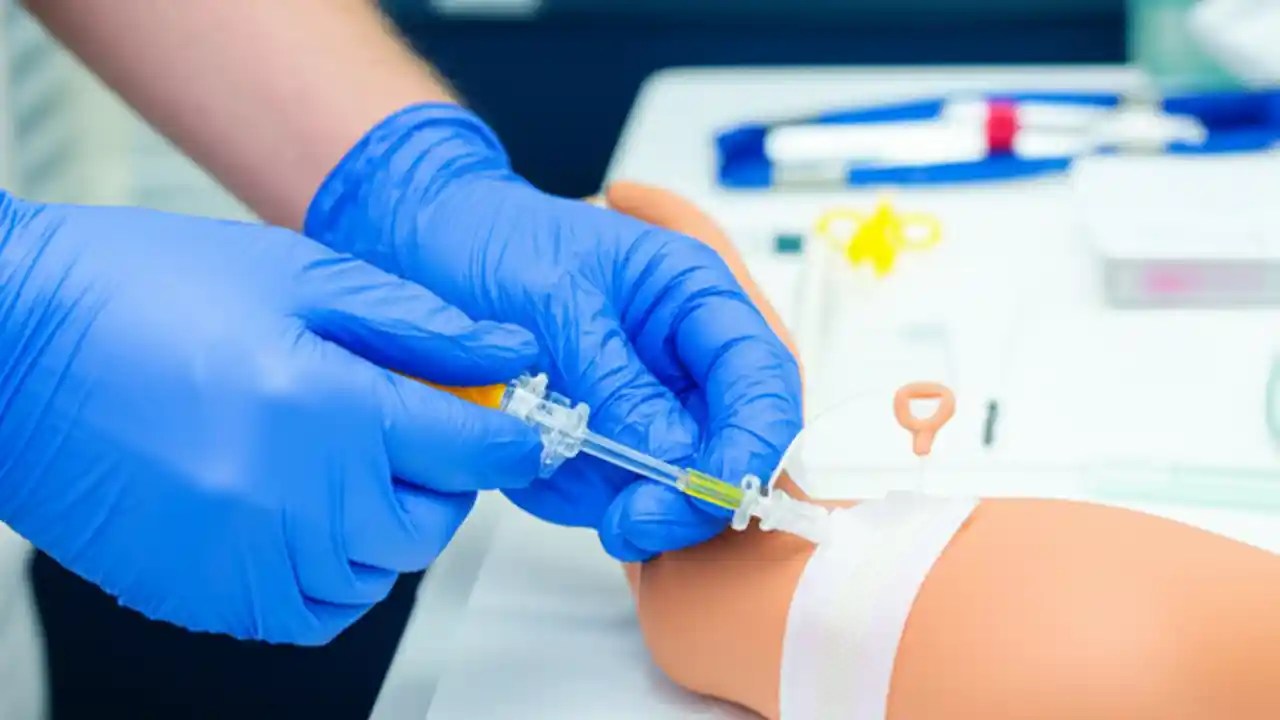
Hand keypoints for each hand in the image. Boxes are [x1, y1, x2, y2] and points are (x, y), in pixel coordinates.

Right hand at [0, 193, 540, 642]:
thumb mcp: (300, 275)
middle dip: (445, 477)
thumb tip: (507, 354)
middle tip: (416, 431)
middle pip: (432, 522)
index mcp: (325, 408)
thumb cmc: (142, 291)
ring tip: (345, 465)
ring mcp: (243, 559)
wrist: (11, 342)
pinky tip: (308, 518)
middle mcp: (292, 499)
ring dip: (387, 526)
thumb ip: (419, 325)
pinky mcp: (203, 594)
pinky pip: (312, 615)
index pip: (471, 449)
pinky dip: (333, 575)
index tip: (519, 428)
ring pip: (377, 575)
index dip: (512, 436)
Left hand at [304, 104, 802, 560]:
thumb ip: (617, 382)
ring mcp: (646, 405)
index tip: (712, 492)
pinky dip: (572, 493)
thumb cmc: (489, 241)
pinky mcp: (603, 440)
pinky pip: (611, 493)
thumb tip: (676, 459)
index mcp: (695, 298)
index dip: (753, 443)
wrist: (417, 246)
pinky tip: (526, 463)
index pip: (762, 378)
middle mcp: (683, 358)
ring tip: (545, 464)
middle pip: (731, 447)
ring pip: (670, 485)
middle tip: (629, 522)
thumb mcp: (553, 302)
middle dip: (686, 496)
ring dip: (617, 498)